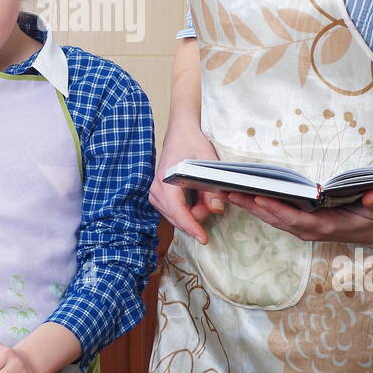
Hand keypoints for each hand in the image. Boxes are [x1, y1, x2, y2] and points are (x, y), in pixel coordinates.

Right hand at [149, 122, 227, 244]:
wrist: (181, 133)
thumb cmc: (193, 143)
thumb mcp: (208, 162)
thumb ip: (213, 186)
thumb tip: (217, 208)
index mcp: (166, 180)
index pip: (177, 211)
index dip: (191, 226)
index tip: (203, 238)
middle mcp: (156, 190)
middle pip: (177, 217)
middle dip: (197, 217)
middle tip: (213, 201)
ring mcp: (155, 195)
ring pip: (176, 217)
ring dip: (194, 214)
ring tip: (206, 197)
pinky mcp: (159, 197)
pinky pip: (174, 212)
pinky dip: (188, 210)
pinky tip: (198, 198)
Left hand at [224, 187, 372, 244]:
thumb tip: (372, 196)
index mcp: (325, 227)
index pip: (296, 219)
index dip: (277, 210)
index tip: (259, 198)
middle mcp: (309, 230)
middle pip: (275, 219)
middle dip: (252, 206)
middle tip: (228, 191)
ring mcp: (302, 228)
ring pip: (271, 218)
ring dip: (249, 206)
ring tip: (227, 191)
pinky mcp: (299, 223)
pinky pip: (274, 215)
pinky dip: (257, 206)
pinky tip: (243, 195)